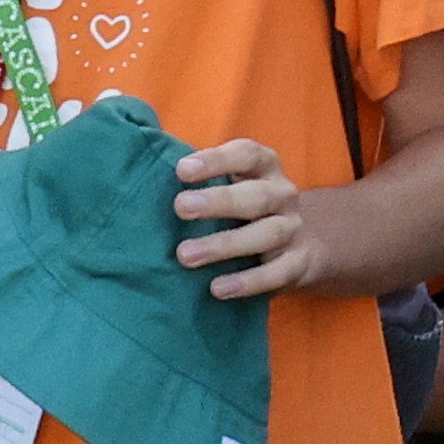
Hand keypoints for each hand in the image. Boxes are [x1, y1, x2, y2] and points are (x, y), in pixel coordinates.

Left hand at [172, 132, 362, 298]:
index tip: (182, 170)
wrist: (295, 244)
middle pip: (257, 195)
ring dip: (226, 244)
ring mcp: (293, 229)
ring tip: (186, 256)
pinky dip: (248, 281)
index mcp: (264, 168)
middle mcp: (283, 194)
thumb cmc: (243, 209)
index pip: (247, 155)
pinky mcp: (298, 262)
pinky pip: (278, 272)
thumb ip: (198, 182)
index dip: (216, 160)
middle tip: (181, 208)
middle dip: (219, 201)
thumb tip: (144, 182)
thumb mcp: (229, 186)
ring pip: (267, 234)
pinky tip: (218, 288)